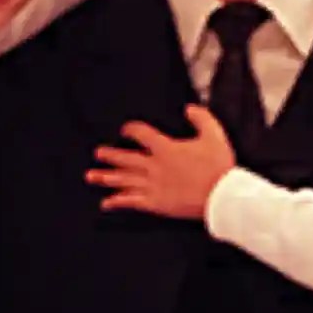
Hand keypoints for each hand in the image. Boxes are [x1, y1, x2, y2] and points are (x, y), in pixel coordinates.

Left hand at [85, 105, 236, 218]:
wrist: (221, 196)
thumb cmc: (218, 166)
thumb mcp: (214, 135)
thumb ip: (200, 118)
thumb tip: (188, 108)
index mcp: (166, 148)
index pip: (141, 134)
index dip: (131, 129)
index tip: (125, 129)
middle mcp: (154, 166)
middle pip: (126, 158)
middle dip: (110, 155)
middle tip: (98, 153)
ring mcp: (152, 186)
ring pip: (124, 180)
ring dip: (106, 177)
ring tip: (91, 176)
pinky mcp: (155, 204)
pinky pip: (131, 202)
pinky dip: (117, 201)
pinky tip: (106, 203)